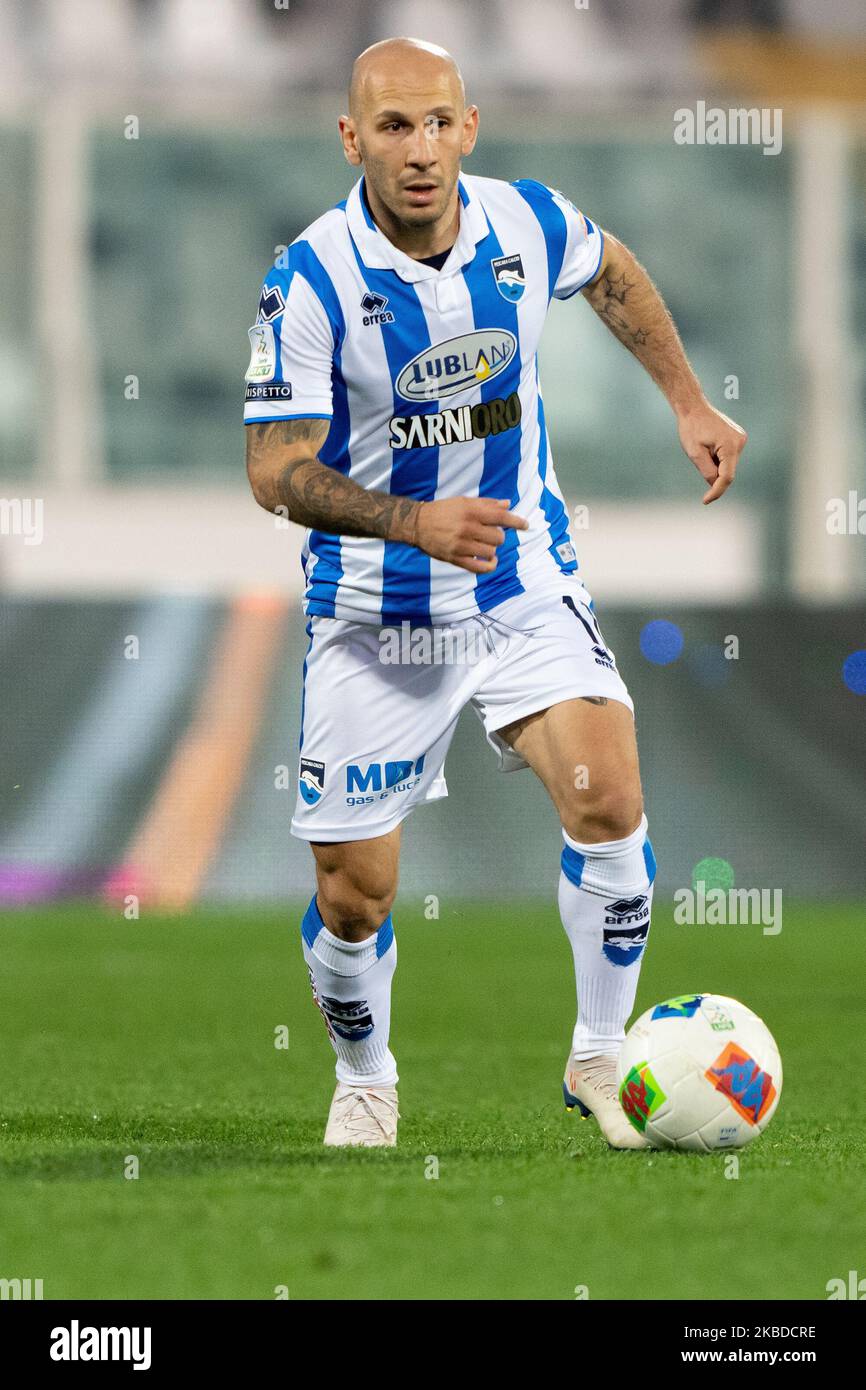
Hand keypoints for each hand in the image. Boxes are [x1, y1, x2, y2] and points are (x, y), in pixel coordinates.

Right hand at [411, 496, 527, 573]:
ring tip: (483, 545)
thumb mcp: (463, 501)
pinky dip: (489, 566)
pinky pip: (480, 568)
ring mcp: (461, 545)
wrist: (416, 524)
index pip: (501, 517)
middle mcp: (467, 528)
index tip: (526, 525)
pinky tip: (490, 561)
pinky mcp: (455, 558)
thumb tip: (507, 505)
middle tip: (488, 534)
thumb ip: (486, 504)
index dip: (516, 521)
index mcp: (471, 511)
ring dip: (491, 550)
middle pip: (498, 538)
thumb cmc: (443, 510)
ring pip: (490, 553)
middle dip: (497, 537)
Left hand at [677, 400, 746, 504]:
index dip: (716, 491)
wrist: (694, 408)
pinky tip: (709, 446)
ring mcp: (740, 439)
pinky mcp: (738, 438)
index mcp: (730, 446)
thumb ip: (707, 472)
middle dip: (714, 474)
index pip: (727, 477)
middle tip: (699, 460)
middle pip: (728, 471)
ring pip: (728, 465)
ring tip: (703, 448)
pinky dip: (718, 459)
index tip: (705, 501)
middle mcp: (739, 442)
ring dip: (715, 465)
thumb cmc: (691, 428)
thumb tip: (715, 485)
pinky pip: (728, 457)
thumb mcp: (695, 454)